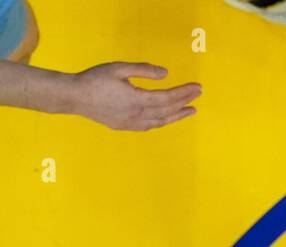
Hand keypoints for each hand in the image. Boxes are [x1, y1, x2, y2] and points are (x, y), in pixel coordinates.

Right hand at [69, 62, 199, 130]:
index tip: (197, 88)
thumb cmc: (95, 79)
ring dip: (177, 116)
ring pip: (161, 121)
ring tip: (190, 111)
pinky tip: (166, 119)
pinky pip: (149, 126)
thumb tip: (165, 73)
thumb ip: (143, 70)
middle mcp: (138, 114)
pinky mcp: (125, 127)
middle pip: (168, 109)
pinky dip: (162, 122)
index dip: (184, 93)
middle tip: (198, 96)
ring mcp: (132, 123)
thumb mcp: (119, 68)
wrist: (74, 97)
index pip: (168, 97)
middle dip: (184, 102)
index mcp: (138, 99)